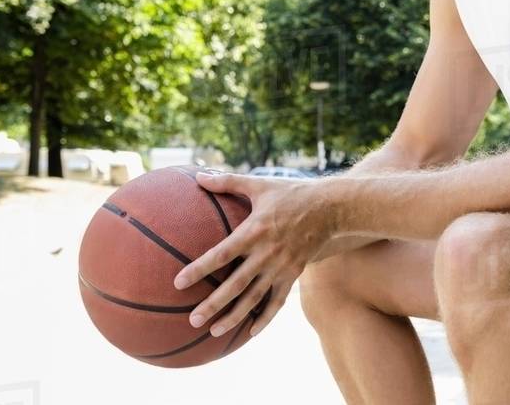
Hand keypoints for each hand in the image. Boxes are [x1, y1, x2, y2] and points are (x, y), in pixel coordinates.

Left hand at [172, 171, 332, 338]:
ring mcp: (282, 266)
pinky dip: (264, 318)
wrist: (330, 207)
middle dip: (213, 304)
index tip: (178, 283)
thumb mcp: (259, 184)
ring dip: (234, 317)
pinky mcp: (294, 274)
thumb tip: (199, 176)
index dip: (199, 269)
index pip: (221, 254)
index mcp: (255, 230)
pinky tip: (250, 332)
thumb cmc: (291, 193)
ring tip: (214, 332)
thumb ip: (228, 182)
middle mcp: (267, 252)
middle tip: (193, 320)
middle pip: (236, 284)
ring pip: (255, 298)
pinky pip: (277, 301)